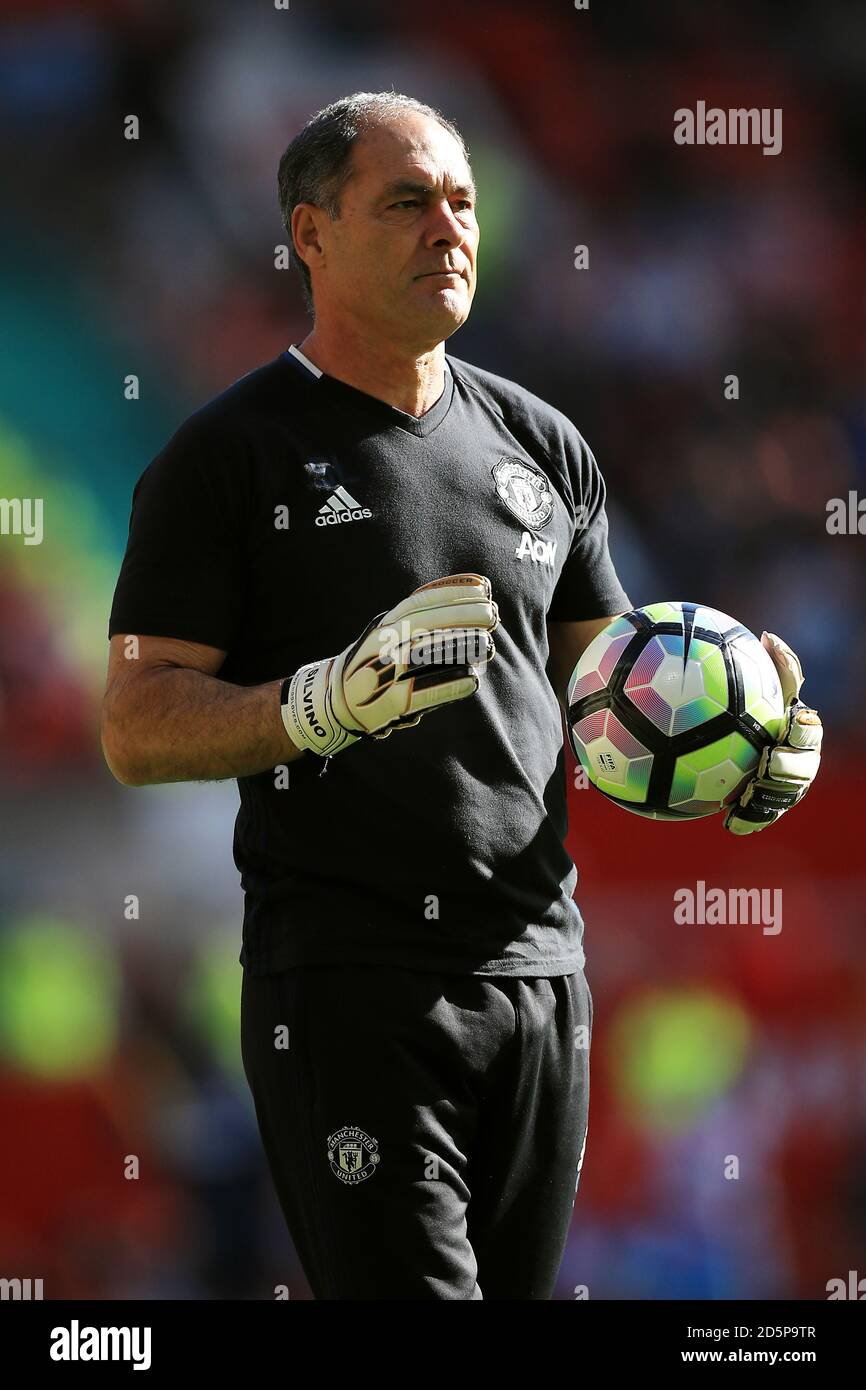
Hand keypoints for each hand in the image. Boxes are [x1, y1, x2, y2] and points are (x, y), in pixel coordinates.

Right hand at [280, 573, 498, 756]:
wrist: (337, 702)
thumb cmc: (378, 663)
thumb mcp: (392, 632)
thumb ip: (423, 619)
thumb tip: (472, 598)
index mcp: (385, 625)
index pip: (420, 603)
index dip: (452, 593)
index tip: (484, 589)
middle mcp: (381, 645)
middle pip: (423, 624)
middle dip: (460, 616)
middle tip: (493, 614)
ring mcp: (382, 673)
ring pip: (422, 654)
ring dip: (457, 647)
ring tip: (488, 643)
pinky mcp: (388, 704)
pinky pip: (420, 694)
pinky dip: (447, 687)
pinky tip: (472, 681)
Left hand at [724, 632, 821, 834]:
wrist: (735, 743)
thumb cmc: (754, 708)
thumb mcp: (763, 686)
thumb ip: (773, 666)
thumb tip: (768, 635)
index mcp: (800, 734)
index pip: (808, 732)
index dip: (804, 730)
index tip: (793, 721)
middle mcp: (798, 763)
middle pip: (802, 771)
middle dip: (791, 769)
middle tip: (770, 763)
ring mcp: (782, 789)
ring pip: (782, 799)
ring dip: (769, 800)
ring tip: (749, 799)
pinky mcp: (762, 808)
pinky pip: (758, 818)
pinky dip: (748, 820)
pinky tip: (731, 822)